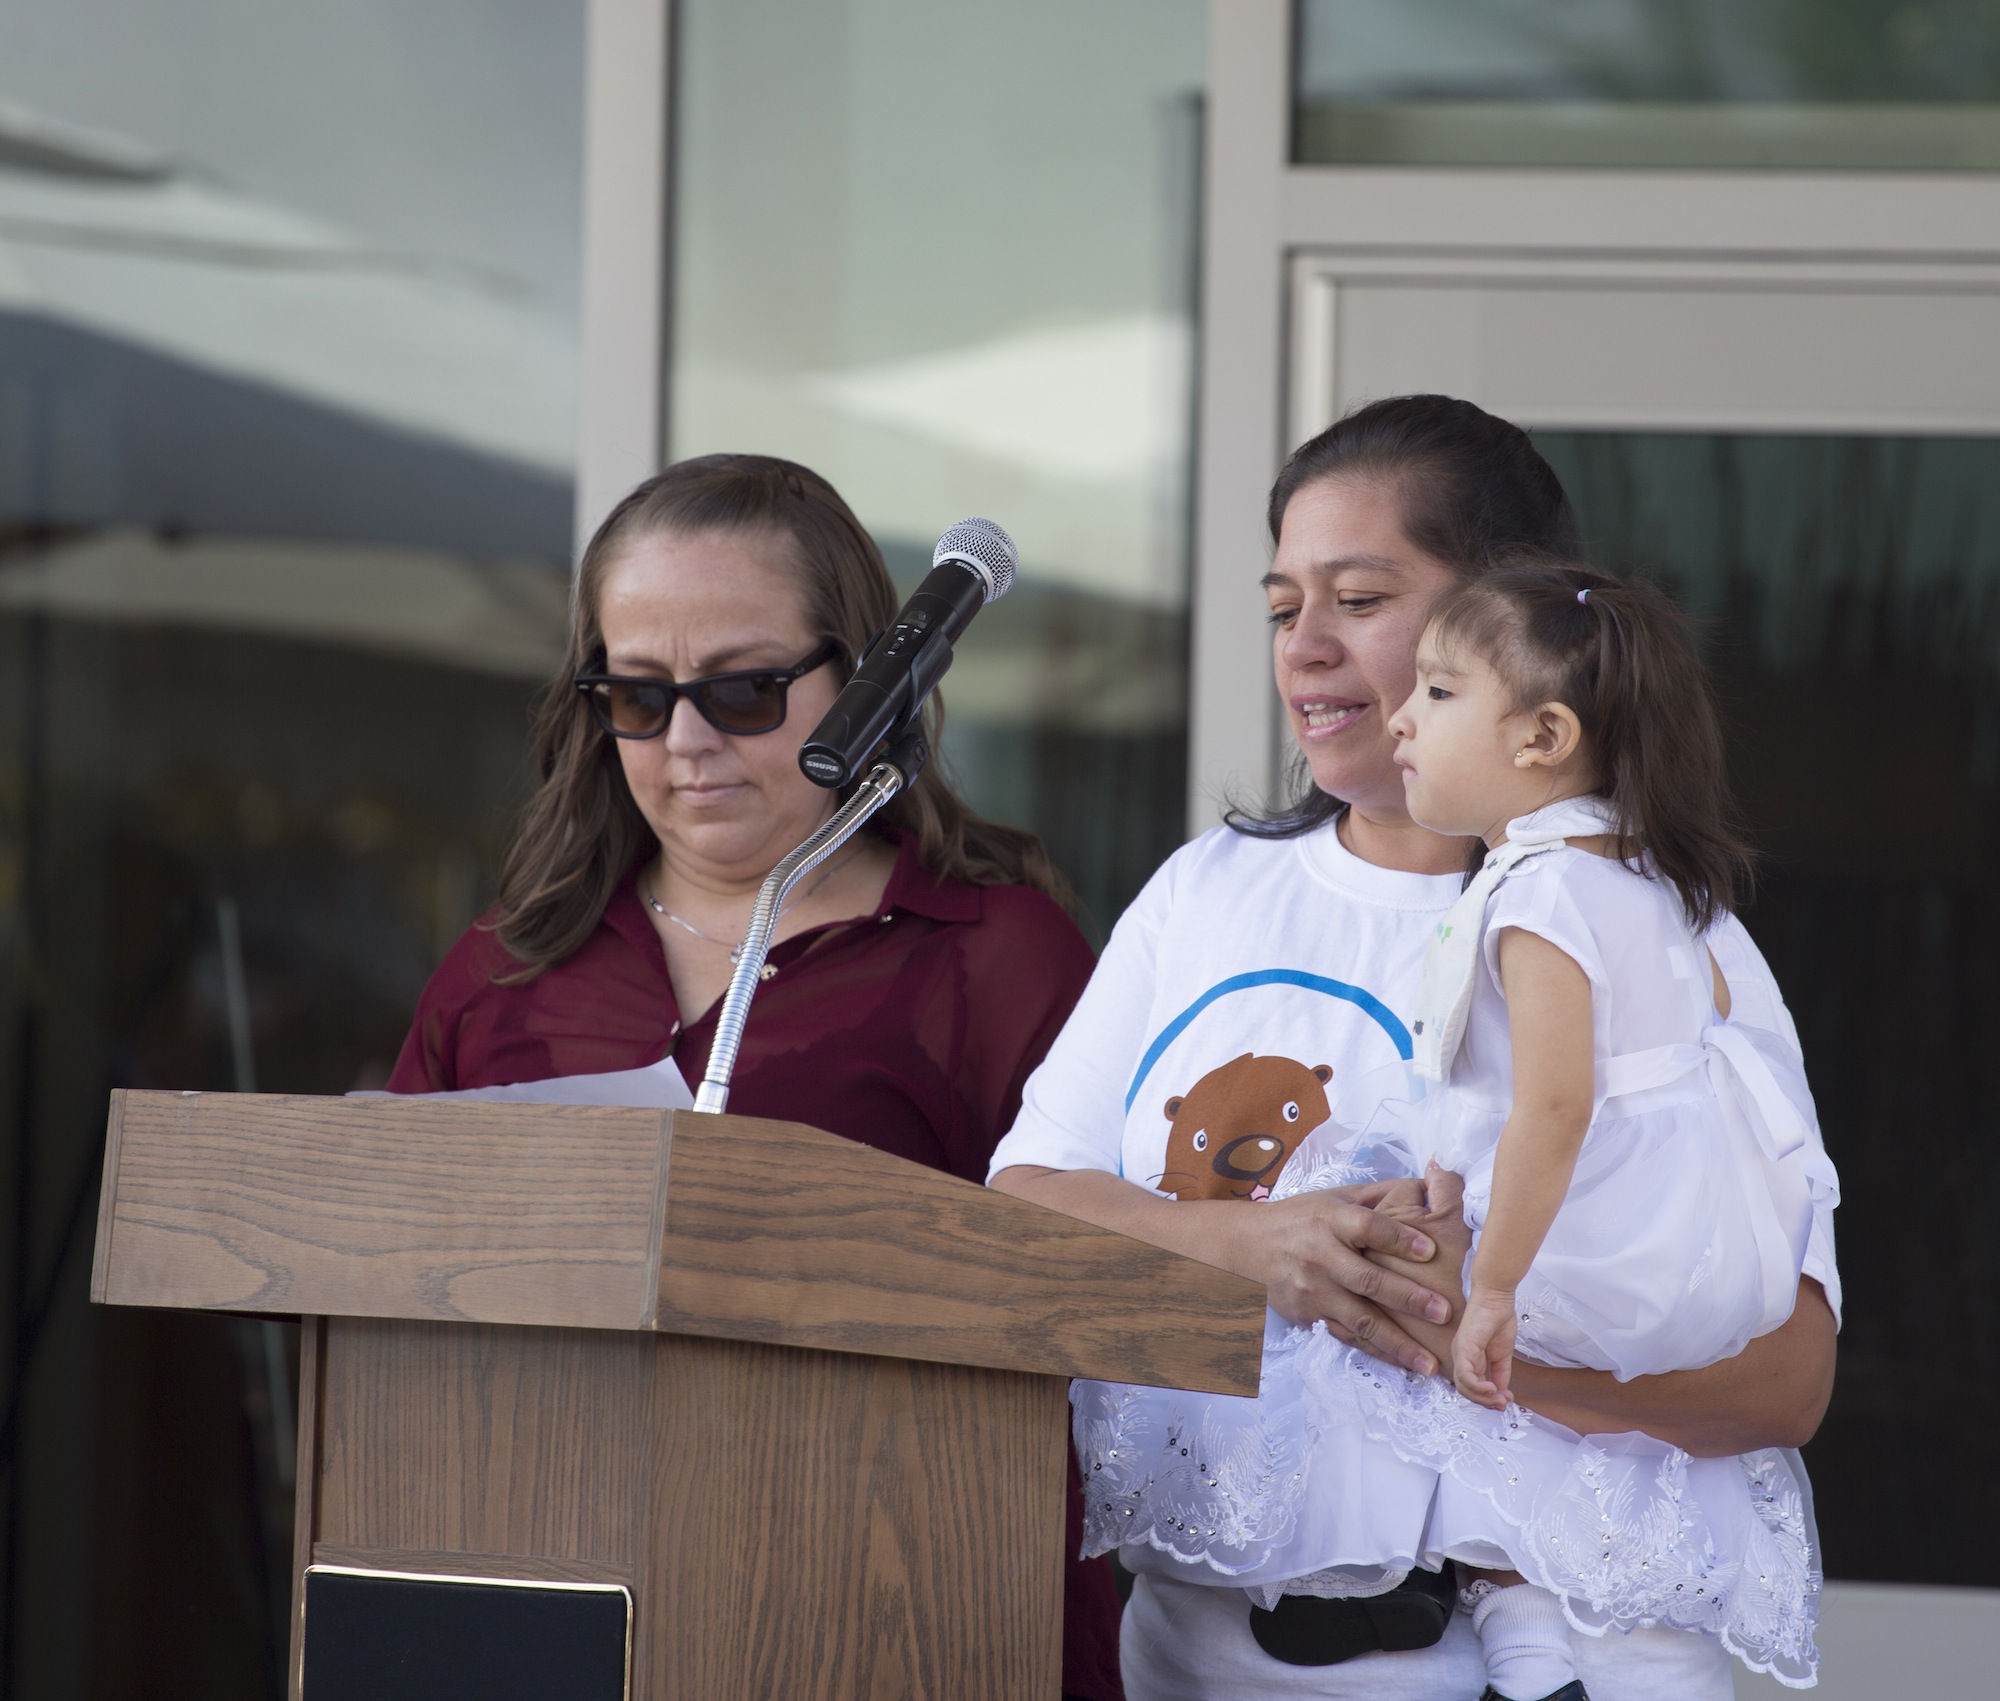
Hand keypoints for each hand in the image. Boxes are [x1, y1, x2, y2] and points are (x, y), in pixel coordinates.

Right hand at [1256, 1179, 1455, 1374]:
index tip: (1431, 1250)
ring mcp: (1313, 1290)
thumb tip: (1428, 1183)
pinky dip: (1377, 1352)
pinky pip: (1347, 1337)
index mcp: (1330, 1220)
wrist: (1248, 1246)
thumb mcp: (1334, 1197)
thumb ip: (1378, 1196)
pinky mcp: (1308, 1316)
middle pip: (1368, 1279)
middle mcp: (1321, 1255)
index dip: (1399, 1238)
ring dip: (1397, 1342)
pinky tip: (1403, 1363)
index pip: (1367, 1227)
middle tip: (1444, 1311)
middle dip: (1408, 1297)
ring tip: (1429, 1362)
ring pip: (1360, 1319)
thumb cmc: (1303, 1218)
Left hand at [1453, 1284, 1517, 1409]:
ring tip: (1500, 1398)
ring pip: (1463, 1387)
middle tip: (1504, 1404)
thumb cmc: (1498, 1320)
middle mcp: (1461, 1357)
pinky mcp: (1464, 1348)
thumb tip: (1502, 1394)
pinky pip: (1465, 1375)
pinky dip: (1478, 1387)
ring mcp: (1460, 1353)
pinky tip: (1492, 1389)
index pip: (1472, 1388)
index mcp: (1469, 1359)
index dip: (1488, 1399)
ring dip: (1483, 1398)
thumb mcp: (1502, 1355)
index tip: (1507, 1401)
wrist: (1497, 1298)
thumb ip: (1501, 1374)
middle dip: (1486, 1402)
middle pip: (1466, 1391)